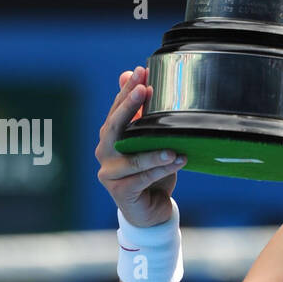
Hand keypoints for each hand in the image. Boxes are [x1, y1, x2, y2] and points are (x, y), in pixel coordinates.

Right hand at [94, 66, 186, 227]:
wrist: (151, 210)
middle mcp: (105, 153)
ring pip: (131, 157)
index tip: (141, 71)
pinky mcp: (120, 192)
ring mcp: (109, 173)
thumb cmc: (151, 173)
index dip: (127, 91)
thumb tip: (129, 75)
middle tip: (145, 89)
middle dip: (128, 106)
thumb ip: (141, 115)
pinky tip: (177, 161)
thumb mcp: (150, 142)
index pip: (117, 110)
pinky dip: (160, 170)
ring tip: (173, 146)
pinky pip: (141, 178)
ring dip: (153, 150)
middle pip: (114, 127)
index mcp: (110, 137)